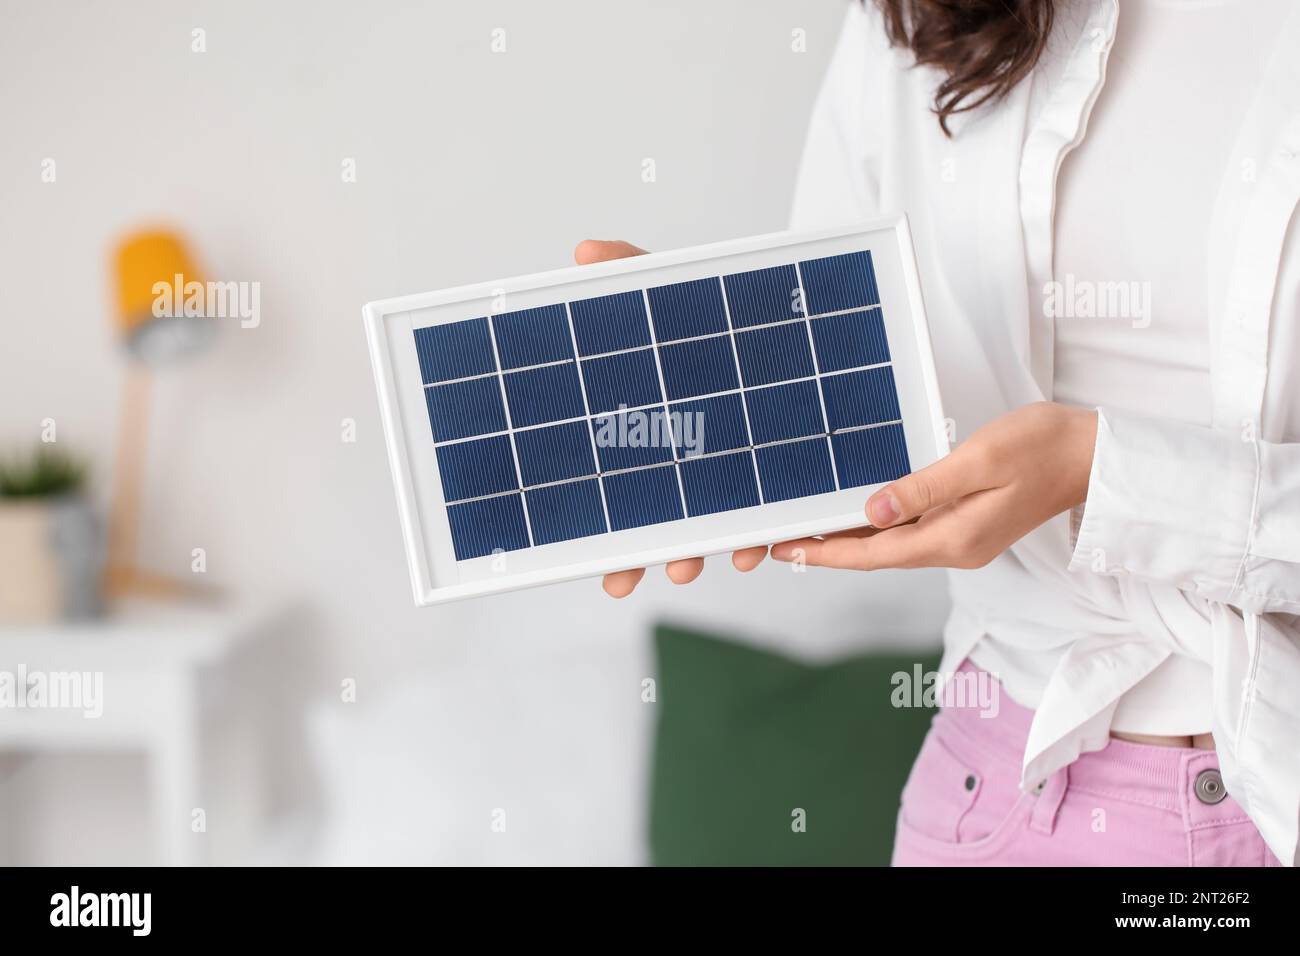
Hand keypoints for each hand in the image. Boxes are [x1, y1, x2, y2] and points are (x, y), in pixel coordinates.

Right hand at [574, 239, 768, 597]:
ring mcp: (739, 473)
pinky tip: (757, 546)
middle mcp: (695, 463)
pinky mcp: (784, 473)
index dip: (613, 540)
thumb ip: (634, 270)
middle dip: (646, 559)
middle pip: (664, 526)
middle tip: (627, 579)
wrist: (794, 323)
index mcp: (658, 435)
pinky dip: (761, 536)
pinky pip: (771, 517)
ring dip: (699, 553)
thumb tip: (586, 252)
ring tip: (694, 564)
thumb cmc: (724, 317)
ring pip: (714, 529)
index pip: (627, 495)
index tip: (605, 570)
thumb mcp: (677, 292)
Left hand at [769, 402, 1097, 570]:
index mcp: (954, 539)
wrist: (1093, 455)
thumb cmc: (1042, 447)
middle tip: (779, 539)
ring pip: (892, 546)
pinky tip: (859, 513)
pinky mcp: (968, 526)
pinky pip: (912, 533)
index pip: (874, 554)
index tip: (785, 547)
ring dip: (851, 540)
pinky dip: (879, 528)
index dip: (826, 552)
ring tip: (808, 528)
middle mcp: (955, 548)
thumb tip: (873, 510)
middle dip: (828, 550)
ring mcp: (963, 540)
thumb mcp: (979, 459)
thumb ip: (924, 487)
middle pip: (877, 556)